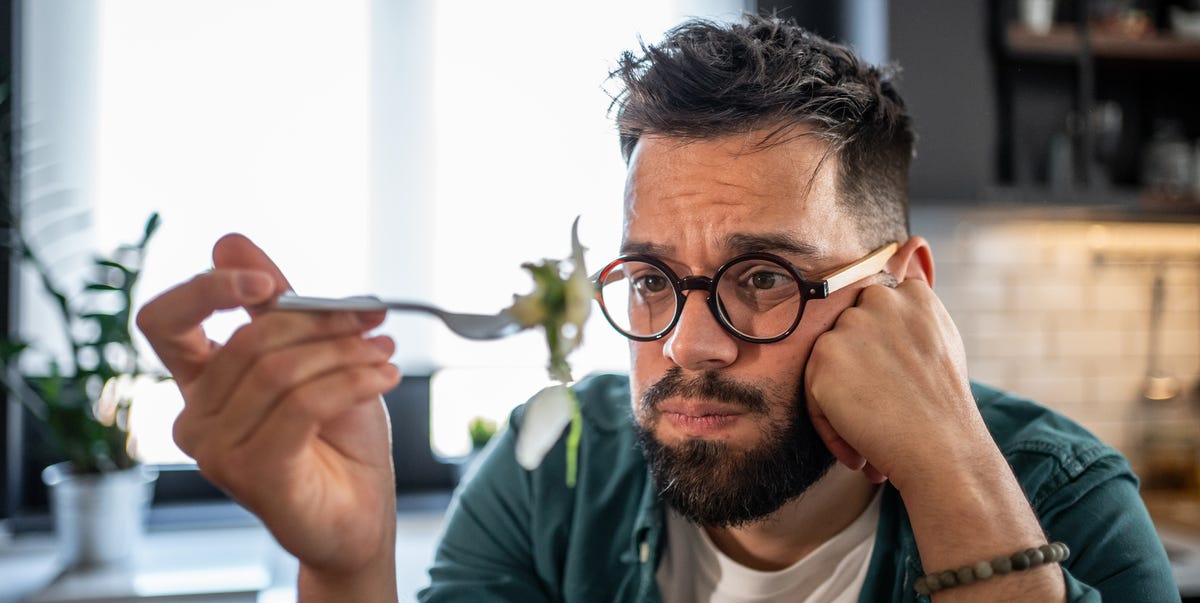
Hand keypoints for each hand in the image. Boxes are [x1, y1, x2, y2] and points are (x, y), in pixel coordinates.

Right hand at [137, 234, 400, 595]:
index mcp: (200, 379)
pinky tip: (384, 375)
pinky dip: (353, 381)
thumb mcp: (313, 354)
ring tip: (384, 353)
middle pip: (249, 339)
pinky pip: (302, 404)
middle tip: (371, 318)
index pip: (164, 320)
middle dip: (321, 321)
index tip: (269, 284)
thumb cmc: (335, 435)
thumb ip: (277, 304)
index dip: (207, 290)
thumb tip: (229, 241)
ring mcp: (215, 448)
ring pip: (280, 370)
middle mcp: (195, 415)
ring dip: (346, 353)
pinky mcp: (251, 472)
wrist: (360, 509)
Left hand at [804, 278, 986, 490]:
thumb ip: (917, 296)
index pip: (873, 311)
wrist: (943, 451)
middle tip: (885, 411)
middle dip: (857, 377)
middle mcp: (881, 300)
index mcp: (913, 295)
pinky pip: (811, 392)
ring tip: (876, 430)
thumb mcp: (940, 339)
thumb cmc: (943, 407)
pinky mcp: (826, 355)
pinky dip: (829, 424)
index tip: (895, 382)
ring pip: (826, 365)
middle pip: (844, 336)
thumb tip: (913, 240)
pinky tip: (860, 445)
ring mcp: (852, 326)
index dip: (877, 354)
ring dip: (841, 403)